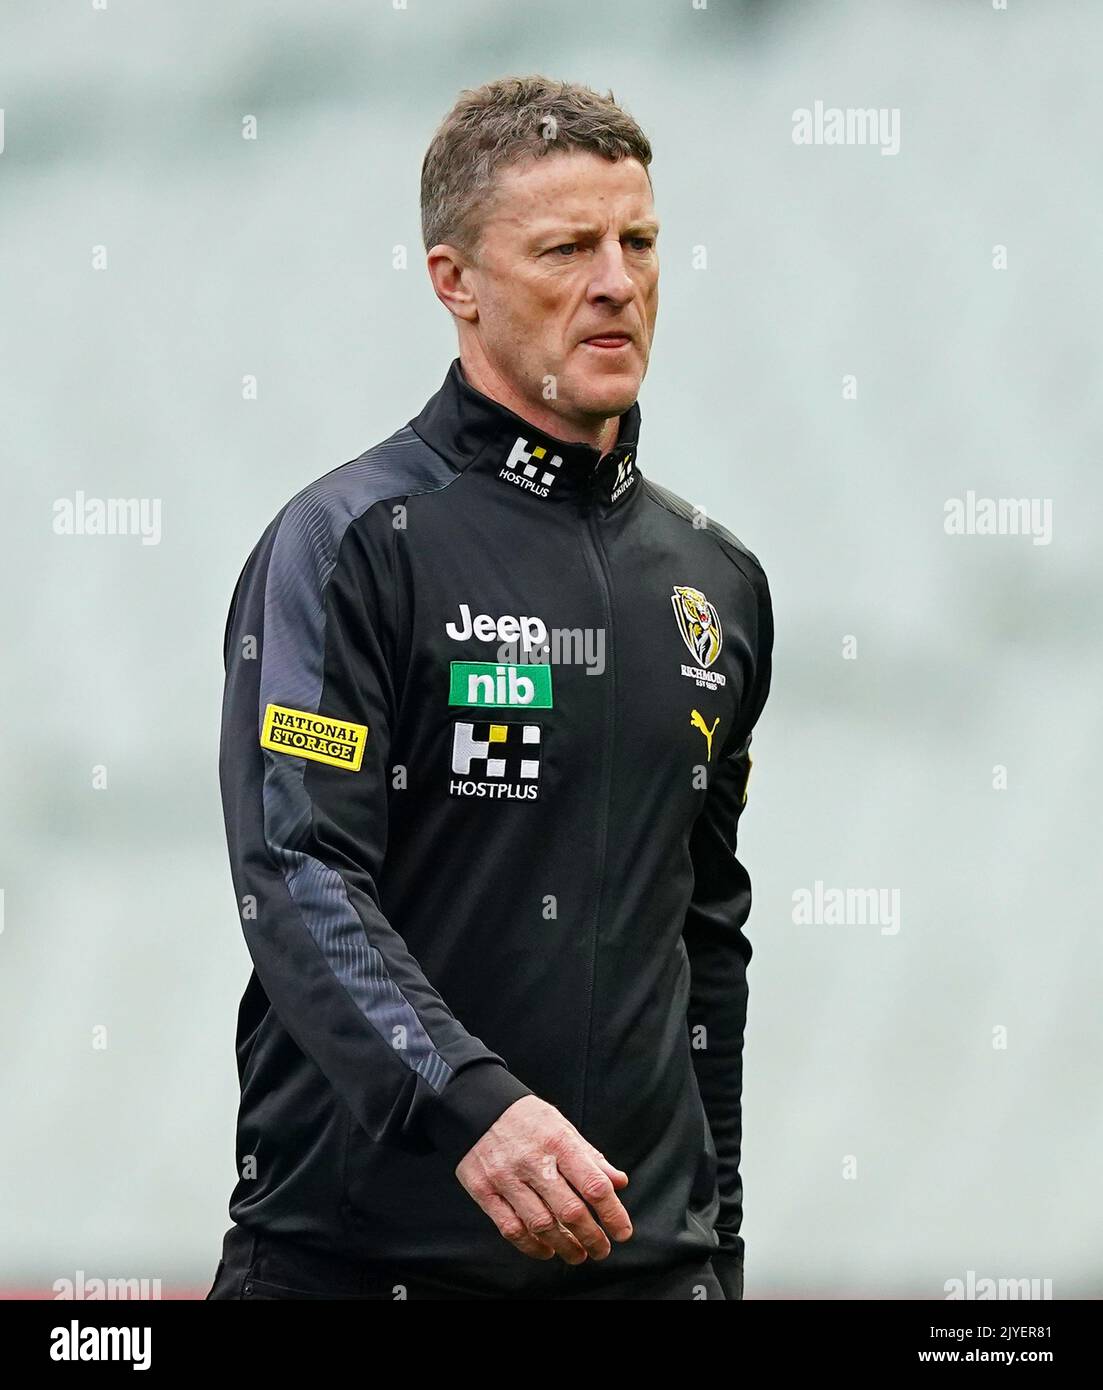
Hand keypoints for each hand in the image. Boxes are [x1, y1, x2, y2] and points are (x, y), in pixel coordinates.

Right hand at [455, 1095, 632, 1263]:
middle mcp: (532, 1161)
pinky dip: (531, 1246)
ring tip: (578, 1254)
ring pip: (541, 1225)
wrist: (477, 1105)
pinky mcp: (483, 1190)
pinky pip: (510, 1228)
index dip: (612, 1213)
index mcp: (558, 1142)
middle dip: (591, 1238)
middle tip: (601, 1250)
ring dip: (565, 1247)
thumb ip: (590, 1158)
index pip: (593, 1185)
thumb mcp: (562, 1127)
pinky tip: (546, 1250)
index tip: (622, 1232)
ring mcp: (505, 1177)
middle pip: (570, 1211)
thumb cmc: (528, 1119)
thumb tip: (620, 1182)